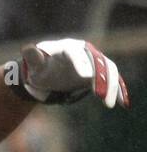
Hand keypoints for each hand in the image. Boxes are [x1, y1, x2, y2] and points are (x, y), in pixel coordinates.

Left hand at [10, 39, 128, 108]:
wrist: (47, 74)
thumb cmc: (39, 69)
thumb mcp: (33, 64)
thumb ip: (32, 57)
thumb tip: (27, 49)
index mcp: (68, 47)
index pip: (76, 53)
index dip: (81, 63)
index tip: (85, 76)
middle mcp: (85, 52)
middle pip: (97, 62)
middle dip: (101, 78)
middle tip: (100, 95)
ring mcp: (94, 62)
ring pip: (108, 71)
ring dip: (112, 87)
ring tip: (109, 104)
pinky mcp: (100, 74)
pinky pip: (112, 80)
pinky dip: (118, 90)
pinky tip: (123, 103)